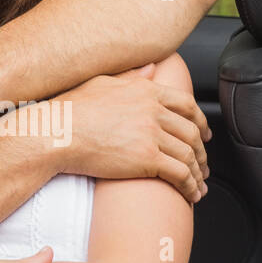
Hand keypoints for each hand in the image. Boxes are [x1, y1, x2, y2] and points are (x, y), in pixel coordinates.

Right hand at [56, 63, 210, 201]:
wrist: (57, 133)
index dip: (201, 121)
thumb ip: (132, 77)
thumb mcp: (103, 82)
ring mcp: (152, 134)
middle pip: (192, 132)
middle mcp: (154, 110)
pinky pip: (180, 173)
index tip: (204, 133)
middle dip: (202, 151)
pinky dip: (190, 185)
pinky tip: (191, 194)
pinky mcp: (147, 159)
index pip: (187, 105)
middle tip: (203, 163)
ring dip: (198, 172)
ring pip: (189, 154)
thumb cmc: (70, 110)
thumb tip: (151, 69)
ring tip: (199, 184)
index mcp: (146, 91)